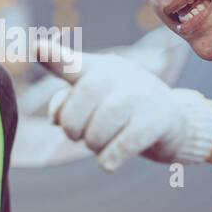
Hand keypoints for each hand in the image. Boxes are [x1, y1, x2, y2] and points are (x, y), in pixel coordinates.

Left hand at [36, 40, 211, 171]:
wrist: (174, 123)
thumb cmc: (122, 113)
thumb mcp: (92, 104)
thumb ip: (66, 105)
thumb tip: (55, 117)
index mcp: (98, 69)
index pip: (71, 63)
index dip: (54, 57)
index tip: (37, 47)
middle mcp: (121, 75)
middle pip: (86, 92)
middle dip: (74, 123)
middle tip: (78, 136)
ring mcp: (143, 94)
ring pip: (106, 118)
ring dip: (93, 141)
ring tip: (98, 146)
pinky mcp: (159, 119)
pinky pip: (128, 140)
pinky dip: (111, 156)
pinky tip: (107, 163)